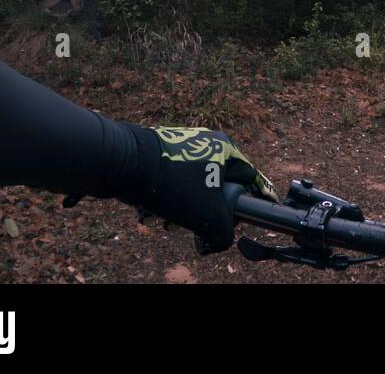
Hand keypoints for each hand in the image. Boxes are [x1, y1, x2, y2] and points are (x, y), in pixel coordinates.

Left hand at [121, 126, 277, 253]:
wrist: (126, 164)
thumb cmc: (173, 185)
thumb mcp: (207, 216)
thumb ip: (224, 233)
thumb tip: (221, 241)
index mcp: (226, 150)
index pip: (250, 179)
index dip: (256, 199)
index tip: (258, 212)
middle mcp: (207, 144)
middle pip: (217, 188)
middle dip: (205, 213)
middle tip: (196, 227)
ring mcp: (183, 148)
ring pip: (192, 189)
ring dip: (182, 211)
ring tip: (165, 220)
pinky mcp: (161, 155)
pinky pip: (172, 184)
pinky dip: (166, 200)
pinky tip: (151, 210)